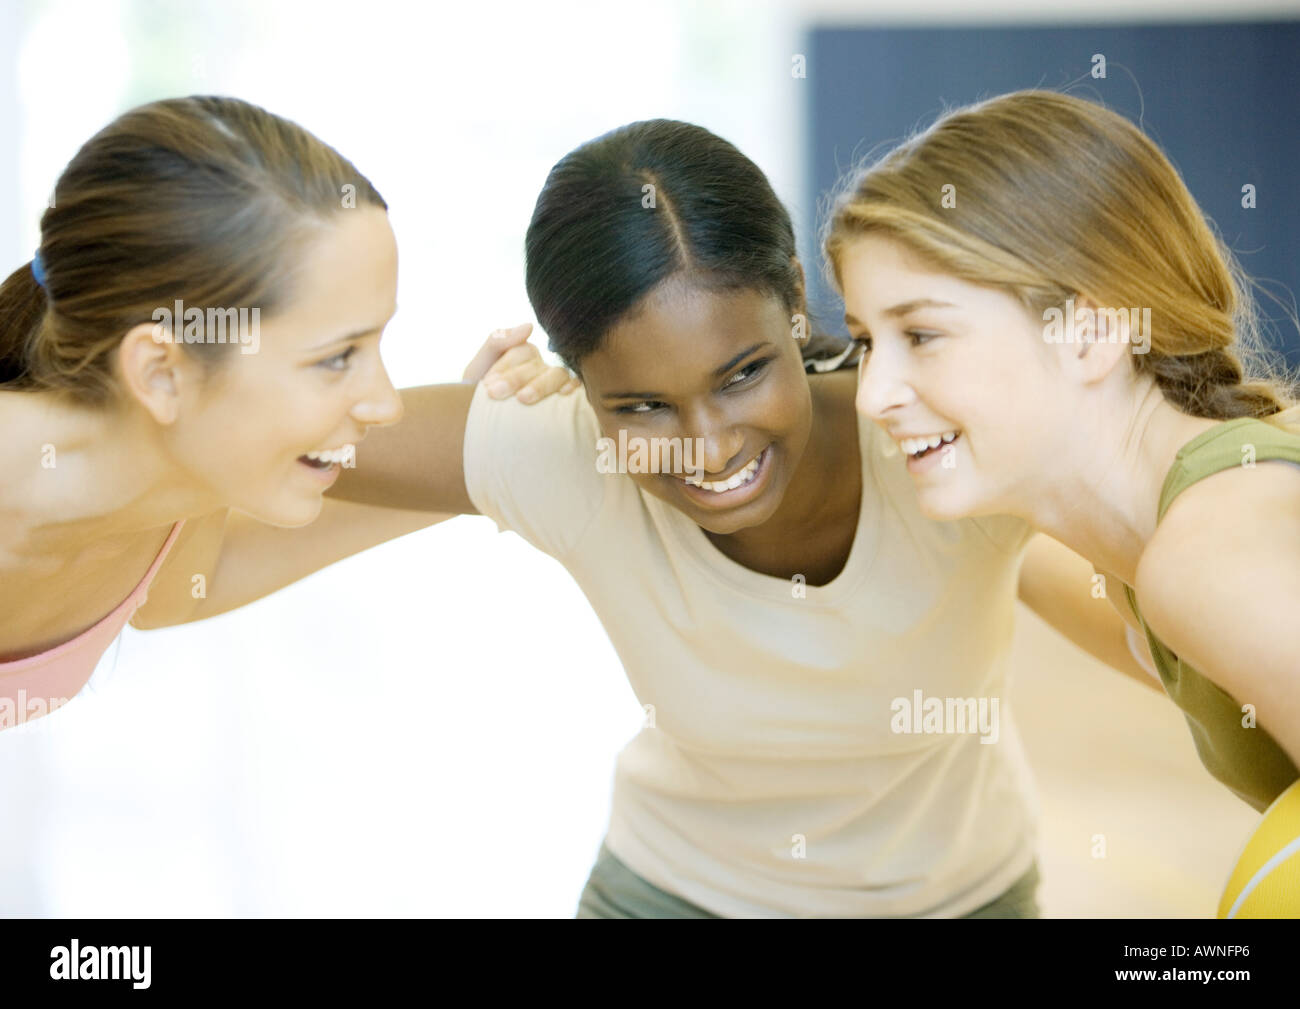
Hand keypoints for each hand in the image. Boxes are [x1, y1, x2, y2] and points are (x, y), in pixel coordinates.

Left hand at [461, 323, 579, 403]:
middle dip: (514, 378)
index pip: (519, 353)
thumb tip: (530, 326)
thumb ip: (496, 342)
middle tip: (494, 393)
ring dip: (540, 386)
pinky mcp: (565, 399)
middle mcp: (541, 365)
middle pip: (536, 364)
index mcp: (521, 354)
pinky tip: (564, 394)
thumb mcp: (478, 368)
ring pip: (556, 374)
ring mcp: (554, 381)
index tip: (487, 386)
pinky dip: (571, 386)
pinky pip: (574, 386)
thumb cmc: (480, 396)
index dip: (503, 367)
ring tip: (523, 399)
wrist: (482, 423)